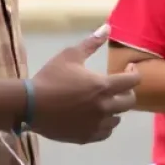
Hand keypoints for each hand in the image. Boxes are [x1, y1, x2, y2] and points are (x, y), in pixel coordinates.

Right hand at [30, 24, 140, 143]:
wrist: (30, 104)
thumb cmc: (50, 77)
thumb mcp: (70, 55)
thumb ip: (91, 43)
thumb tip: (107, 28)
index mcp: (103, 86)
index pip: (133, 81)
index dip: (134, 73)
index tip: (128, 69)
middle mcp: (104, 107)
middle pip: (129, 102)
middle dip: (127, 92)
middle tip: (118, 87)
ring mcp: (96, 124)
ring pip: (118, 119)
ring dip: (115, 110)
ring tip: (105, 102)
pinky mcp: (86, 137)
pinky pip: (105, 133)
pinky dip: (105, 125)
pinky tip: (97, 118)